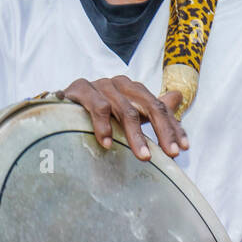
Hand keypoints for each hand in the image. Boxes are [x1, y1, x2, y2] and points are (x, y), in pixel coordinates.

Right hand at [60, 76, 187, 159]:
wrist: (58, 105)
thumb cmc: (97, 110)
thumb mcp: (127, 111)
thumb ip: (151, 108)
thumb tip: (178, 96)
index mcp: (135, 89)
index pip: (160, 108)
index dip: (173, 128)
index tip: (183, 149)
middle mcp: (121, 84)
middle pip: (149, 106)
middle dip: (162, 131)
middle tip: (169, 154)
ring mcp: (102, 84)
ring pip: (125, 110)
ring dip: (136, 136)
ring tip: (144, 157)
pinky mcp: (81, 89)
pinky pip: (98, 107)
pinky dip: (104, 126)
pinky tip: (107, 144)